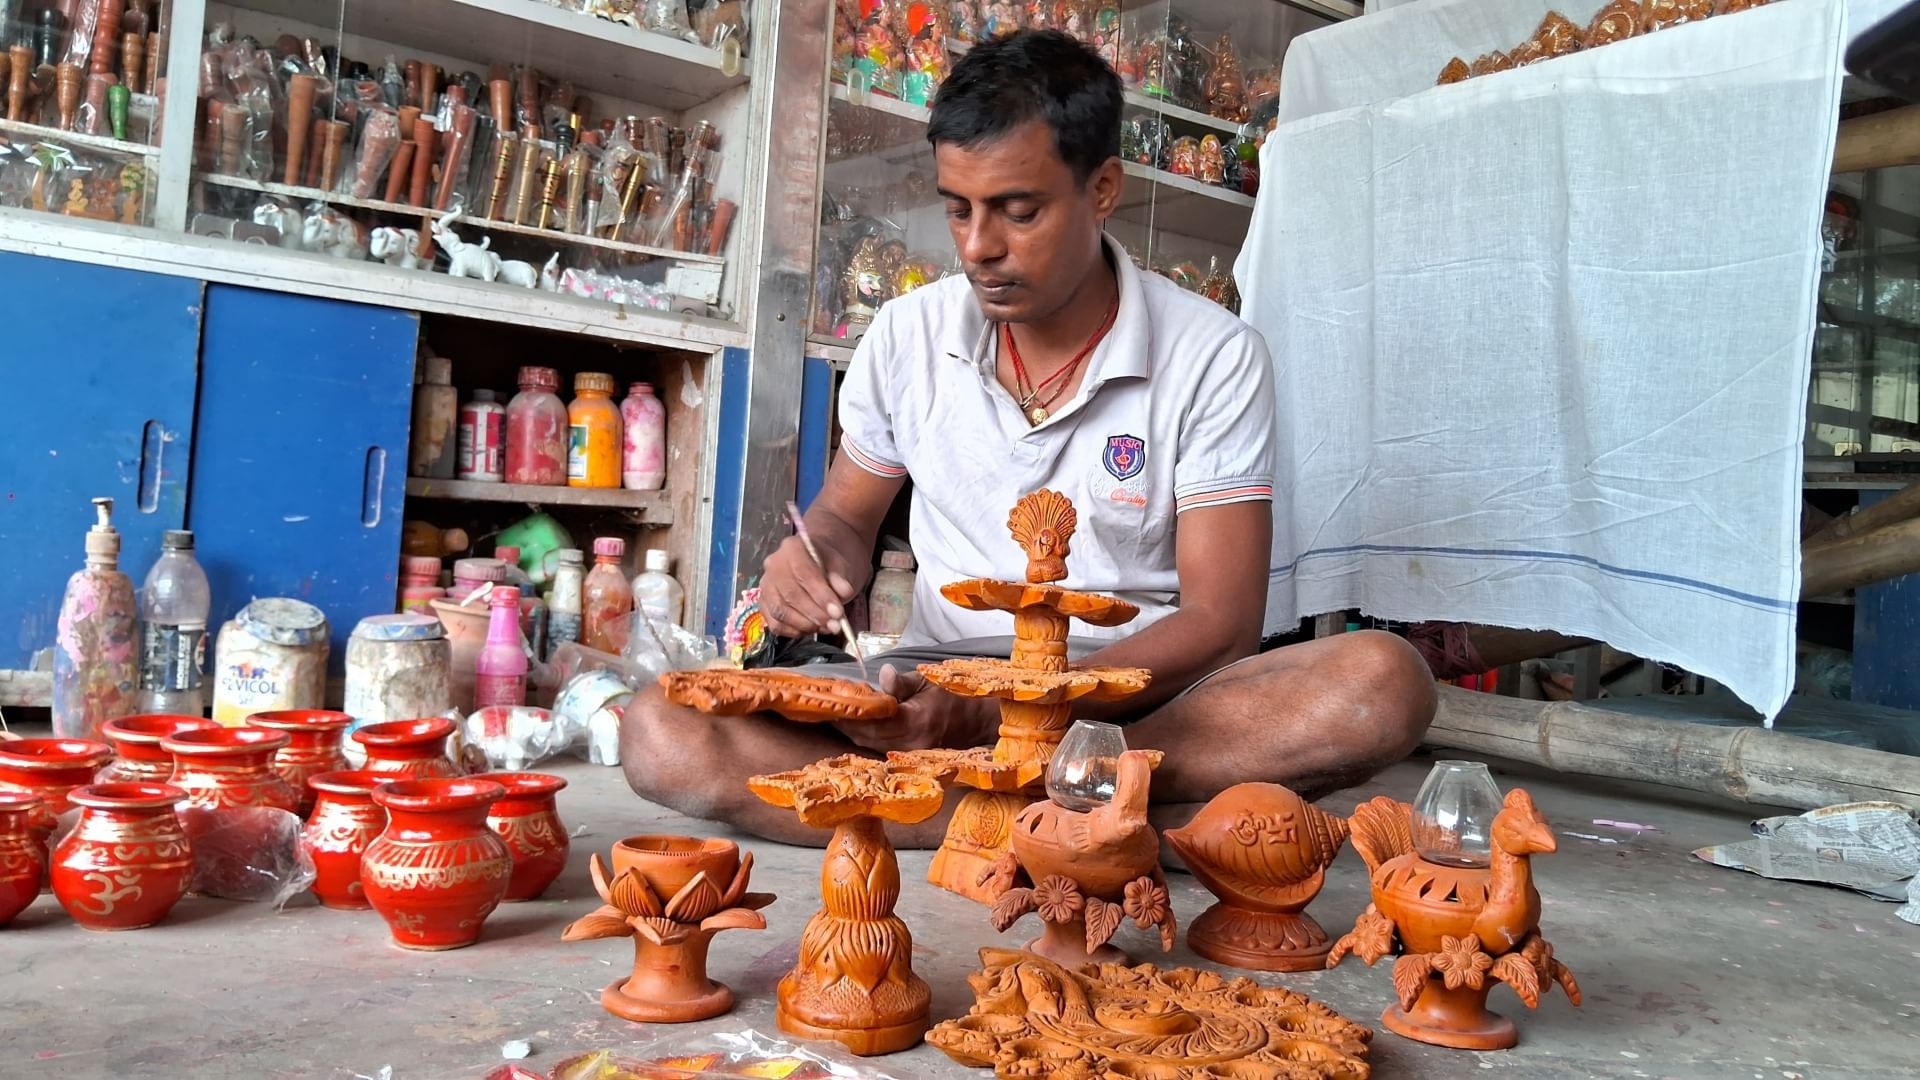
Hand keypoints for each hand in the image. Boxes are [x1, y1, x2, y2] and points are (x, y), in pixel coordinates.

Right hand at [759, 534, 859, 637]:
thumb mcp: (841, 565)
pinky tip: (811, 629)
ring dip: (805, 624)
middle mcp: (773, 565)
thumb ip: (840, 578)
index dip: (821, 596)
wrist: (823, 561)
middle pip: (790, 594)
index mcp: (792, 548)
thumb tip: (843, 593)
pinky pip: (774, 623)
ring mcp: (766, 585)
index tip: (837, 612)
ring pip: (780, 611)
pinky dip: (793, 631)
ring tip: (827, 627)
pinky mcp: (765, 604)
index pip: (803, 573)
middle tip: (835, 625)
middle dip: (815, 614)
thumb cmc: (831, 562)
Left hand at [840, 664, 999, 751]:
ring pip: (869, 745)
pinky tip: (852, 725)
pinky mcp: (907, 760)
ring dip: (851, 730)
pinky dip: (863, 737)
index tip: (834, 699)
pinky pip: (877, 749)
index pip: (874, 718)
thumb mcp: (928, 681)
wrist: (974, 723)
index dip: (852, 710)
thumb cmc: (951, 697)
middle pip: (866, 735)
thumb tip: (881, 674)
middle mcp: (911, 743)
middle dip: (845, 722)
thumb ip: (902, 682)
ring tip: (835, 714)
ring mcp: (909, 755)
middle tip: (827, 706)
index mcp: (917, 720)